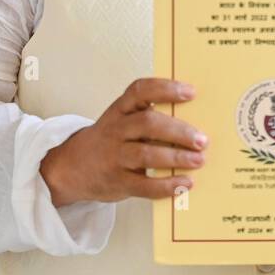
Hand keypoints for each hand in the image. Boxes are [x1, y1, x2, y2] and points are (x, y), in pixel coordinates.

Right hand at [40, 78, 206, 206]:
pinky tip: (184, 183)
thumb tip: (194, 123)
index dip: (165, 89)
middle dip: (177, 130)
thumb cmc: (110, 141)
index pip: (140, 91)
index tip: (190, 92)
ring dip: (175, 157)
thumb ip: (149, 119)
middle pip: (147, 124)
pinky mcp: (117, 182)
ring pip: (145, 154)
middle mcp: (116, 130)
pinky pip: (143, 185)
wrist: (72, 168)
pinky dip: (165, 185)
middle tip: (201, 139)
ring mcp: (114, 156)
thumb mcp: (122, 121)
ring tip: (198, 160)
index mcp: (120, 110)